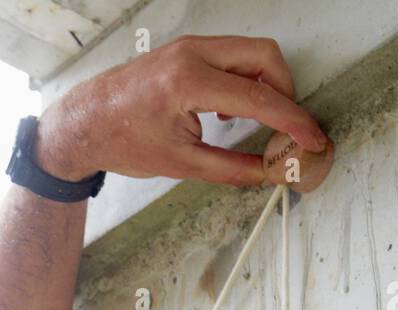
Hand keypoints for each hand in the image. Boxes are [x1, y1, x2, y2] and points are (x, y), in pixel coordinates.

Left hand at [33, 34, 326, 188]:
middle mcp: (191, 54)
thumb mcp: (180, 164)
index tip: (311, 138)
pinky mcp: (186, 49)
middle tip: (285, 127)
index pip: (258, 98)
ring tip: (257, 122)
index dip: (292, 121)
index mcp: (188, 82)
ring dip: (265, 85)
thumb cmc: (121, 141)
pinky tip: (230, 110)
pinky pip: (231, 55)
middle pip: (265, 56)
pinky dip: (244, 79)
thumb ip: (231, 169)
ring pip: (250, 52)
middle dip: (284, 92)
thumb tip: (269, 174)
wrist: (85, 124)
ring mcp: (188, 46)